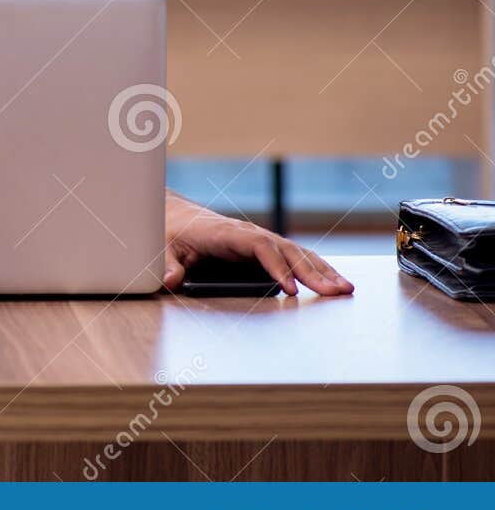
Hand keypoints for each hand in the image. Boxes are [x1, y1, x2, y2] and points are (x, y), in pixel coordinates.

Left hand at [162, 192, 353, 295]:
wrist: (175, 216)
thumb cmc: (170, 233)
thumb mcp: (162, 249)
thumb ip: (168, 265)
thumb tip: (171, 281)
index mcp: (226, 233)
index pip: (259, 247)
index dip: (277, 267)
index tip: (291, 289)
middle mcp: (248, 233)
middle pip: (286, 250)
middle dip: (312, 272)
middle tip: (336, 293)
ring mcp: (259, 239)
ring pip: (297, 253)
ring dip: (322, 270)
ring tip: (346, 290)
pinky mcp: (265, 247)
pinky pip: (295, 256)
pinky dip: (316, 268)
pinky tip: (333, 281)